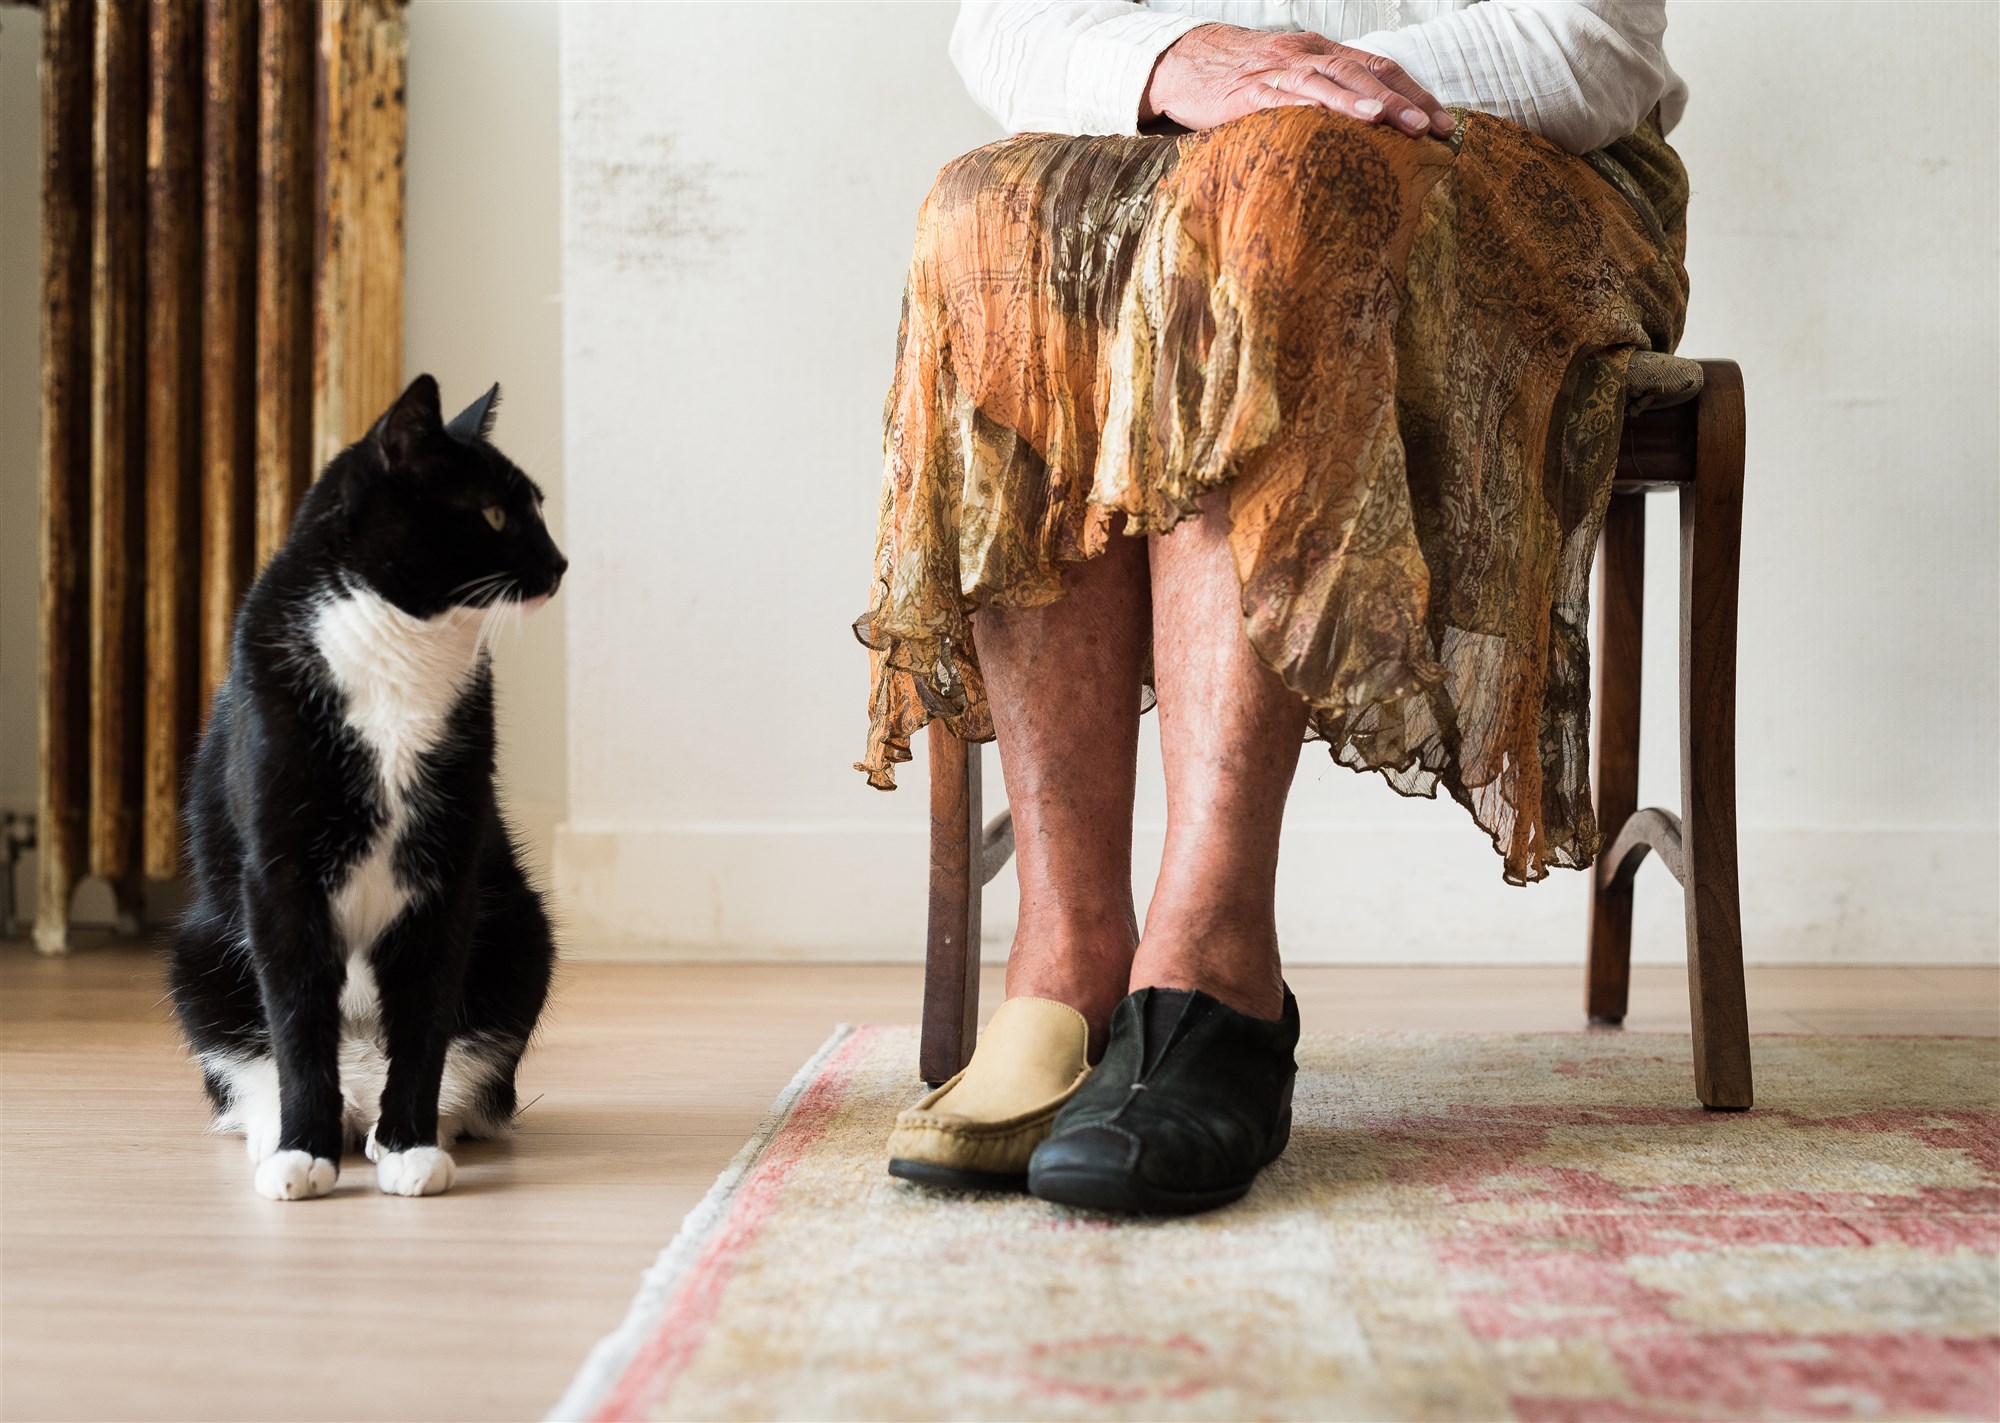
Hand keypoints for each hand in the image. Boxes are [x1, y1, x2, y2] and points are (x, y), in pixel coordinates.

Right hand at [1140, 24, 1453, 138]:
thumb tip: (1364, 131)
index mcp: (1321, 52)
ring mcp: (1279, 71)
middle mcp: (1307, 54)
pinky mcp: (1250, 91)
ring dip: (1367, 102)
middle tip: (1434, 128)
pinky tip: (1339, 119)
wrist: (1184, 62)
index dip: (1413, 93)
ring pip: (1332, 80)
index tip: (1442, 123)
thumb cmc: (1240, 78)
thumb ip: (1323, 96)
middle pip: (1365, 72)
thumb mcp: (1289, 79)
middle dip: (1403, 100)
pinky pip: (1288, 98)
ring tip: (1396, 122)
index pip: (1378, 68)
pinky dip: (1317, 106)